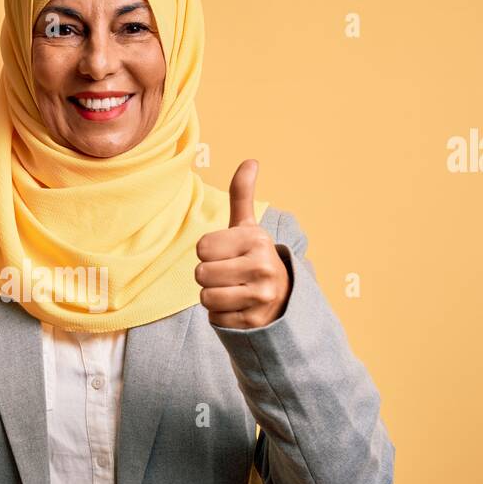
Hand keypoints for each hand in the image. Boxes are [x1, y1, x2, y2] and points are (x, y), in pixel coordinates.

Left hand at [195, 159, 290, 328]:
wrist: (281, 299)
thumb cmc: (252, 258)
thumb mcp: (248, 228)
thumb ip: (243, 195)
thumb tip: (250, 161)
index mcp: (256, 240)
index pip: (202, 248)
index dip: (209, 253)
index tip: (228, 255)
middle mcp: (263, 267)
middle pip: (201, 274)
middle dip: (209, 277)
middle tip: (230, 275)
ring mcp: (260, 297)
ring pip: (206, 298)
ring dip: (213, 297)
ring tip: (233, 291)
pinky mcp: (253, 322)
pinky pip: (215, 318)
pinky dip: (222, 316)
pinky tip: (239, 309)